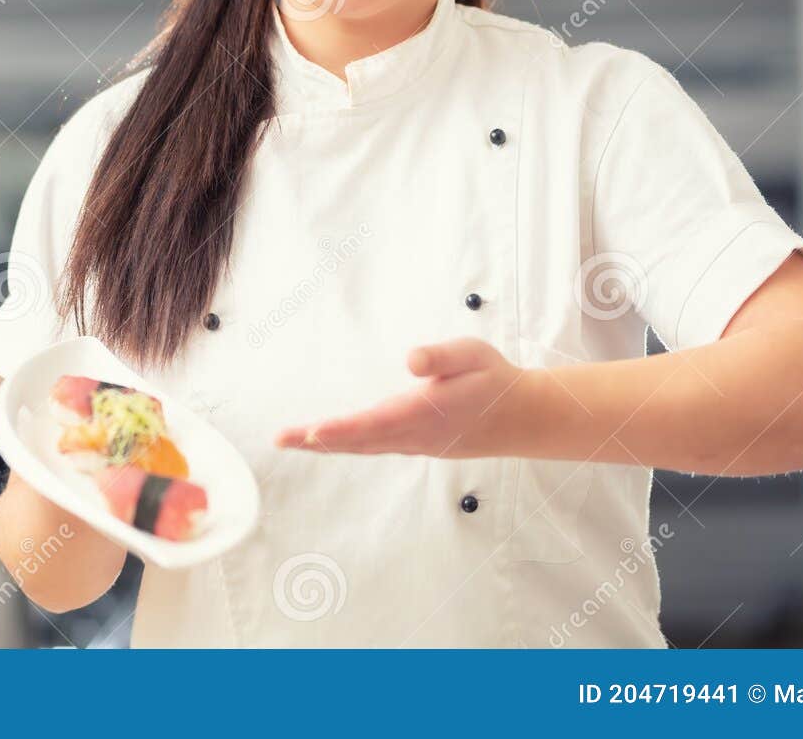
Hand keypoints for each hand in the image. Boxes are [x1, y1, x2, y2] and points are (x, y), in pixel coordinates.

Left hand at [273, 337, 540, 458]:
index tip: (310, 431)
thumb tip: (410, 361)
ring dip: (326, 445)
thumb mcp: (472, 354)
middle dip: (317, 440)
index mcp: (423, 413)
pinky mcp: (417, 445)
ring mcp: (415, 444)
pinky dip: (347, 446)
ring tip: (293, 441)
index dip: (340, 429)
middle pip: (357, 441)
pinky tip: (331, 442)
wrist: (522, 418)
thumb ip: (441, 356)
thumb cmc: (494, 379)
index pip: (373, 423)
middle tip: (279, 438)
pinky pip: (373, 447)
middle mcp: (414, 435)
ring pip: (363, 447)